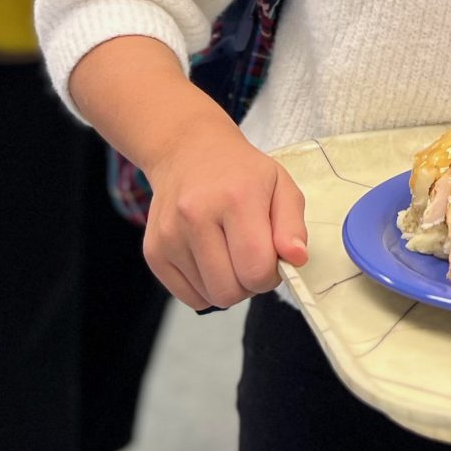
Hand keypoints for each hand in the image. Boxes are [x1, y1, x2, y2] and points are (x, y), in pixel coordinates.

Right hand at [142, 116, 309, 309]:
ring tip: (229, 252)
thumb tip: (296, 259)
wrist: (188, 151)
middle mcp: (196, 217)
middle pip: (230, 291)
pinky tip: (209, 258)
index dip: (271, 274)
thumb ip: (293, 225)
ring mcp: (170, 236)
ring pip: (210, 298)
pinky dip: (205, 287)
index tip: (271, 256)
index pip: (256, 269)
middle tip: (250, 256)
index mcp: (235, 199)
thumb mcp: (280, 184)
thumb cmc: (240, 172)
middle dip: (249, 284)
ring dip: (227, 285)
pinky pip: (189, 298)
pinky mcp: (153, 251)